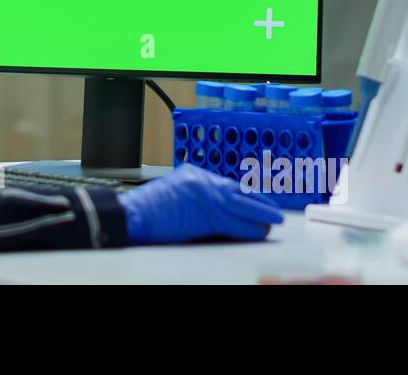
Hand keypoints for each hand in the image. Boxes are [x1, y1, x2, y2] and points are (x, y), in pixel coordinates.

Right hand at [119, 164, 282, 243]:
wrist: (132, 215)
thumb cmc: (146, 211)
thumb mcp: (174, 196)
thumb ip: (196, 200)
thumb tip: (218, 214)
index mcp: (193, 174)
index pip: (225, 183)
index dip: (244, 193)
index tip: (257, 199)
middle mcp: (201, 180)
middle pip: (237, 190)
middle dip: (258, 201)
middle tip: (274, 209)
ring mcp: (204, 195)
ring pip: (240, 205)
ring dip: (260, 214)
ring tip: (275, 220)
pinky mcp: (206, 213)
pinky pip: (233, 222)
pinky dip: (248, 229)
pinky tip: (259, 232)